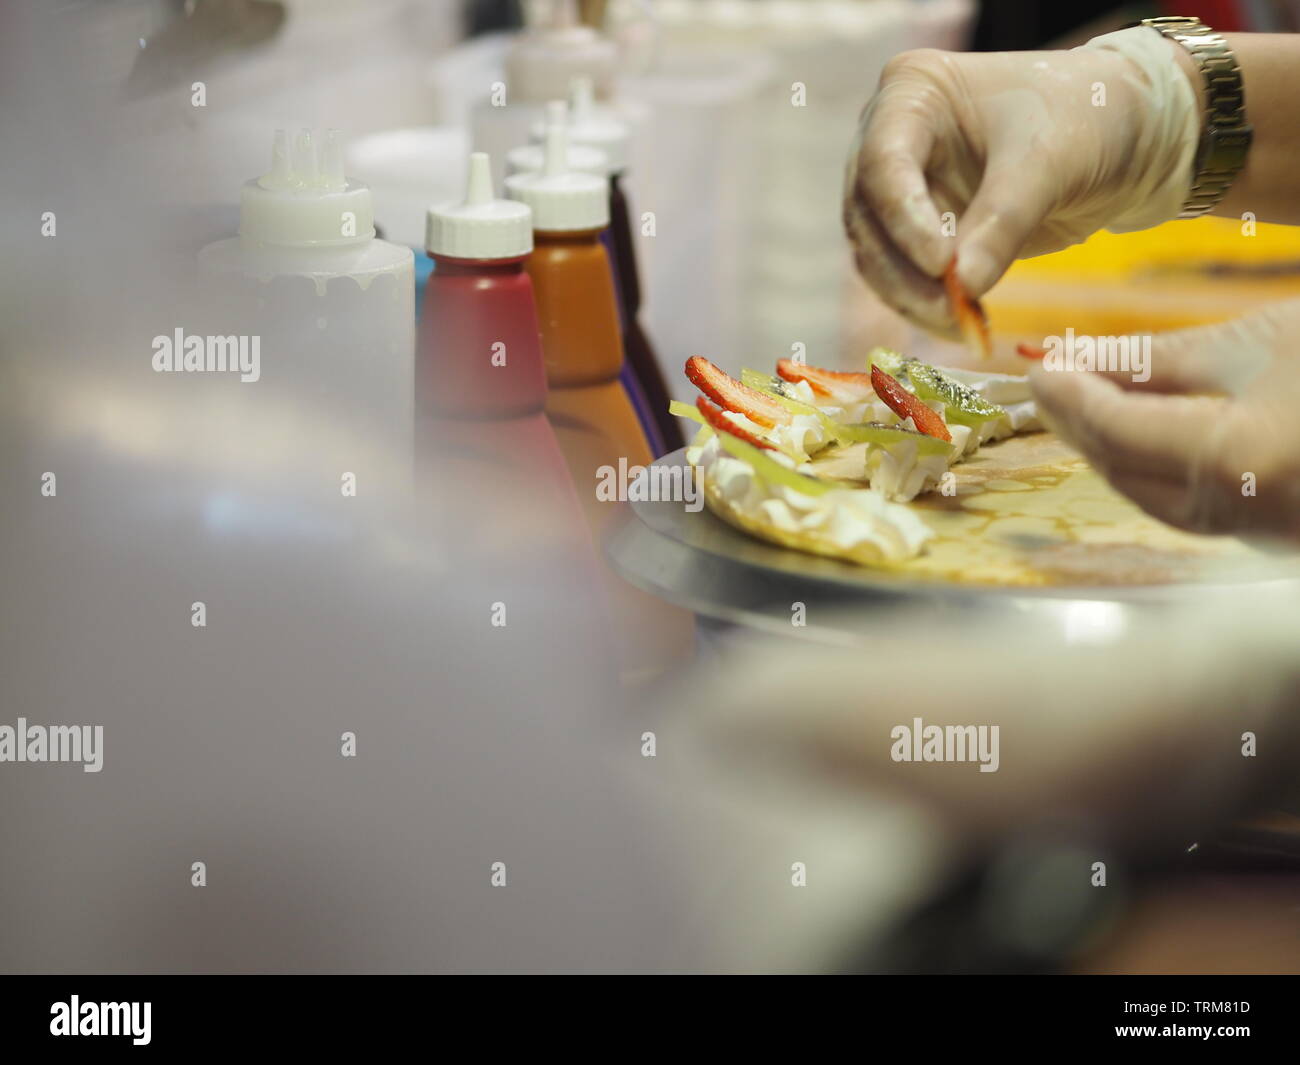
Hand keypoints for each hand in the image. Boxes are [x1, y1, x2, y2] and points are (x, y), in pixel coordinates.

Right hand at [843, 36, 1195, 335]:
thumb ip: (1003, 222)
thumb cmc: (1084, 118)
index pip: (883, 162)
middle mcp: (890, 138)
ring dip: (911, 298)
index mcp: (913, 92)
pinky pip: (902, 276)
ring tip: (961, 325)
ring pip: (876, 255)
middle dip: (904, 272)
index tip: (941, 265)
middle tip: (949, 310)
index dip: (905, 219)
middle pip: (868, 217)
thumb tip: (962, 288)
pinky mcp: (917, 230)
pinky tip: (963, 323)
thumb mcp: (1048, 162)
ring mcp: (900, 187)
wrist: (1121, 135)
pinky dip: (926, 305)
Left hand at [1029, 300, 1299, 541]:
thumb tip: (1077, 359)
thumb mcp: (1256, 342)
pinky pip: (1193, 505)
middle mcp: (1241, 517)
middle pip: (1125, 472)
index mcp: (1234, 461)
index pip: (1115, 431)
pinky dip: (1155, 468)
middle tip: (1049, 380)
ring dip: (1110, 449)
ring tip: (1081, 399)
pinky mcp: (1272, 535)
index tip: (1039, 365)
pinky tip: (1137, 431)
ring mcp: (1260, 536)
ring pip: (1154, 496)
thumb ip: (1157, 359)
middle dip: (1080, 424)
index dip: (1068, 395)